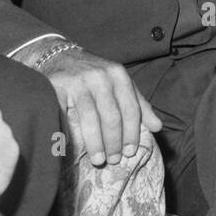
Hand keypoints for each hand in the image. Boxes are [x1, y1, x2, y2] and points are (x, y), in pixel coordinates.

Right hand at [39, 48, 161, 165]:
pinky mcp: (57, 87)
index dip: (132, 133)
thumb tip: (158, 127)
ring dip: (96, 143)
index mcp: (118, 75)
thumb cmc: (94, 75)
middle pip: (112, 116)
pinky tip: (74, 147)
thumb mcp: (119, 83)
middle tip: (114, 160)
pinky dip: (70, 133)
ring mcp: (78, 81)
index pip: (131, 109)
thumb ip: (139, 104)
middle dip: (114, 142)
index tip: (130, 152)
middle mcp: (100, 76)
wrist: (59, 56)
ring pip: (91, 119)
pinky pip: (66, 116)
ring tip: (98, 159)